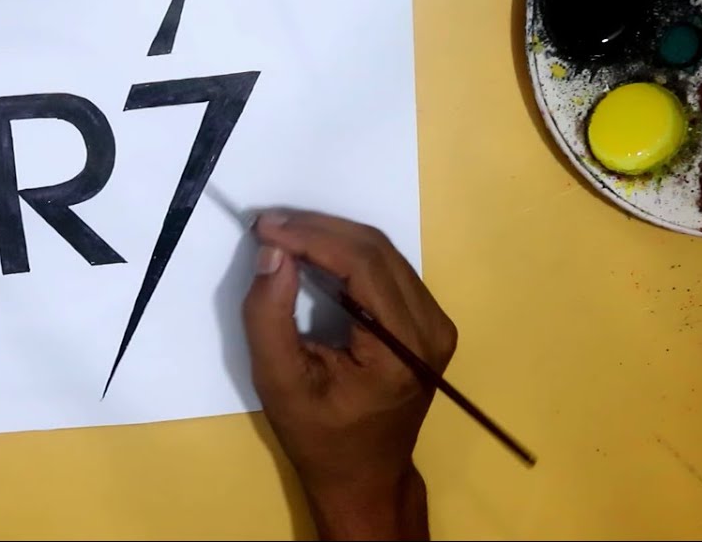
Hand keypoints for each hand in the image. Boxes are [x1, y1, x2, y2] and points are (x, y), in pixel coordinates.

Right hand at [242, 211, 455, 540]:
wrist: (363, 476)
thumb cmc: (318, 436)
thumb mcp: (278, 381)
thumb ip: (269, 315)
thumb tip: (273, 251)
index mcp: (401, 349)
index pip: (362, 266)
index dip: (312, 236)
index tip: (265, 227)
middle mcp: (430, 329)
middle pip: (376, 250)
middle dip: (318, 229)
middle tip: (268, 225)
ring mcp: (435, 324)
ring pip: (384, 253)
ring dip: (332, 236)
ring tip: (284, 234)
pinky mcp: (428, 322)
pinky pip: (388, 269)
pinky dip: (347, 253)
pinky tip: (313, 253)